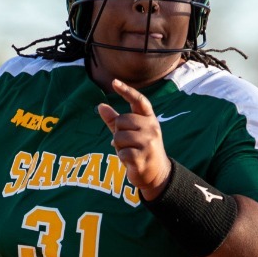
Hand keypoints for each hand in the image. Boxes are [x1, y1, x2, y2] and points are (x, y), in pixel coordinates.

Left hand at [97, 78, 170, 199]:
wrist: (156, 174)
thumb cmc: (141, 150)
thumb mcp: (130, 133)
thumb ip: (115, 120)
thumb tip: (101, 106)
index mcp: (150, 119)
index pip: (139, 101)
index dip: (126, 91)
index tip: (114, 82)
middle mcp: (152, 128)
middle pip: (122, 121)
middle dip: (118, 132)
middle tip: (126, 143)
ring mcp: (148, 143)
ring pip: (119, 137)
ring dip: (118, 146)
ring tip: (128, 151)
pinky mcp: (142, 157)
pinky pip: (121, 152)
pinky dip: (121, 157)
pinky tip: (130, 161)